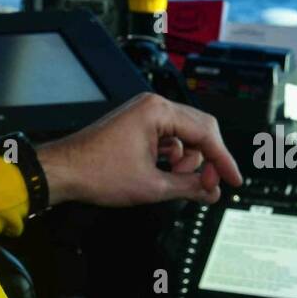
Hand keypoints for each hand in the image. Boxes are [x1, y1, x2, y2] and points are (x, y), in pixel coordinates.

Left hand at [36, 92, 241, 207]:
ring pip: (184, 137)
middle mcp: (152, 106)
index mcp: (157, 111)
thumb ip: (189, 187)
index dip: (223, 159)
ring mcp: (143, 115)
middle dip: (205, 161)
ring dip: (186, 162)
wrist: (64, 171)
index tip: (232, 179)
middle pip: (199, 130)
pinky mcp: (138, 126)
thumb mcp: (152, 186)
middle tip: (207, 187)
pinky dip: (172, 159)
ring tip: (176, 183)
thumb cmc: (96, 171)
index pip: (206, 132)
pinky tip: (165, 175)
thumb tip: (211, 191)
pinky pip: (168, 139)